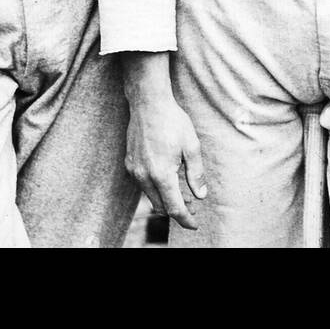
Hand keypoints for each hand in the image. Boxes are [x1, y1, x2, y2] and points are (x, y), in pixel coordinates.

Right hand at [122, 56, 206, 229]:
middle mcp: (144, 176)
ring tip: (181, 189)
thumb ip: (196, 173)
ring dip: (165, 198)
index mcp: (162, 174)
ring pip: (150, 196)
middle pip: (161, 206)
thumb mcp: (192, 146)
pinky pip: (143, 185)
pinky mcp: (129, 164)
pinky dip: (155, 187)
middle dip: (176, 209)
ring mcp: (134, 171)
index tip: (194, 225)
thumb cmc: (173, 121)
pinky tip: (166, 176)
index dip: (185, 219)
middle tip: (192, 205)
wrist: (148, 103)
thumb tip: (200, 195)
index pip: (174, 208)